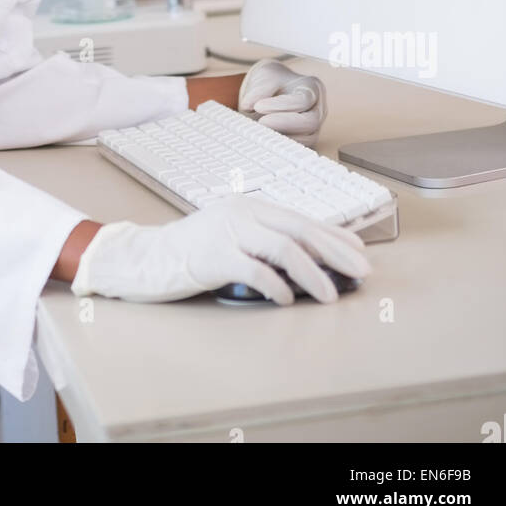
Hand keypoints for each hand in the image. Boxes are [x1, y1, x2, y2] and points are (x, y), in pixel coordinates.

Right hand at [70, 193, 370, 304]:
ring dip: (313, 272)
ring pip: (283, 247)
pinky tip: (287, 300)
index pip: (300, 218)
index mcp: (248, 205)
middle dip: (336, 251)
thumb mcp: (230, 237)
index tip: (360, 253)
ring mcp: (226, 230)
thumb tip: (309, 264)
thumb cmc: (189, 253)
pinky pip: (254, 270)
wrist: (143, 259)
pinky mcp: (212, 255)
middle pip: (299, 228)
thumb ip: (261, 242)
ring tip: (330, 294)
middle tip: (362, 272)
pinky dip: (276, 285)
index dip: (334, 235)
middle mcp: (240, 211)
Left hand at [238, 58, 326, 146]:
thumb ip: (259, 89)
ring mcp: (314, 128)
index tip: (258, 106)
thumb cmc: (271, 81)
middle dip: (284, 124)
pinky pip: (297, 149)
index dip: (281, 105)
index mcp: (312, 88)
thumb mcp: (264, 76)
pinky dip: (281, 146)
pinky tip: (264, 141)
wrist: (271, 91)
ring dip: (281, 137)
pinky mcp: (305, 141)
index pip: (303, 100)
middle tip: (261, 123)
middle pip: (310, 122)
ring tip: (259, 132)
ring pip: (306, 139)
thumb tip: (248, 106)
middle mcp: (318, 109)